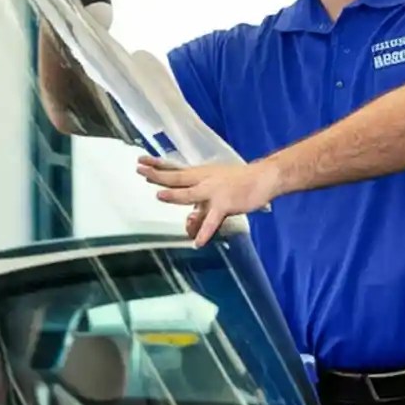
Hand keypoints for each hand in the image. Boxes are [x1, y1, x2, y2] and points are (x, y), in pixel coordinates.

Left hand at [137, 156, 281, 246]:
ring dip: (175, 195)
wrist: (263, 177)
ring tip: (159, 196)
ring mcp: (214, 191)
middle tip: (140, 171)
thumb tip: (188, 224)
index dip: (157, 165)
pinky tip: (197, 242)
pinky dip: (205, 231)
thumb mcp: (214, 191)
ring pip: (190, 194)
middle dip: (158, 175)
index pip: (174, 168)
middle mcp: (204, 180)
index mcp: (200, 174)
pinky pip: (212, 220)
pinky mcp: (225, 204)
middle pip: (177, 177)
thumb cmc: (238, 183)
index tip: (140, 161)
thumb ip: (199, 208)